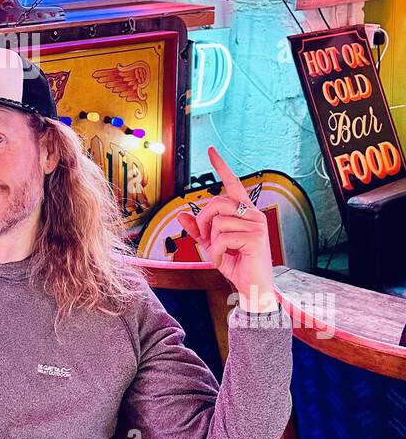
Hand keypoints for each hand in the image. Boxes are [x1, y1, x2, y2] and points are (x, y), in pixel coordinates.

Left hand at [178, 147, 277, 312]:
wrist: (253, 287)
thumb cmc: (236, 264)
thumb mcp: (212, 245)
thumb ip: (198, 230)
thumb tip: (181, 215)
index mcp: (244, 212)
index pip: (232, 183)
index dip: (221, 167)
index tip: (210, 151)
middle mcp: (253, 214)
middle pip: (216, 203)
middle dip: (203, 221)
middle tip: (205, 239)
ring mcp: (257, 225)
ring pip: (218, 222)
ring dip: (211, 241)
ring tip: (219, 253)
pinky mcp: (256, 238)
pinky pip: (222, 238)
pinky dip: (215, 252)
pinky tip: (223, 260)